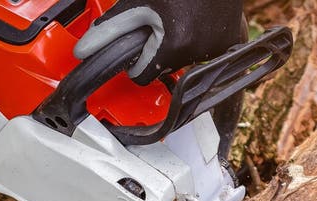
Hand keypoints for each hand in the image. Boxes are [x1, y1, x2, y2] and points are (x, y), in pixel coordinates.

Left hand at [73, 0, 244, 84]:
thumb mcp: (137, 2)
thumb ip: (109, 29)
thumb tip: (82, 51)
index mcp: (174, 44)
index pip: (143, 77)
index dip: (136, 62)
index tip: (138, 47)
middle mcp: (199, 51)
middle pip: (165, 68)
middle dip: (159, 49)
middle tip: (161, 22)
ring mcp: (220, 48)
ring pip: (187, 61)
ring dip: (180, 45)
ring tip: (180, 17)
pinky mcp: (234, 41)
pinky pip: (209, 52)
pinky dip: (201, 40)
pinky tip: (198, 19)